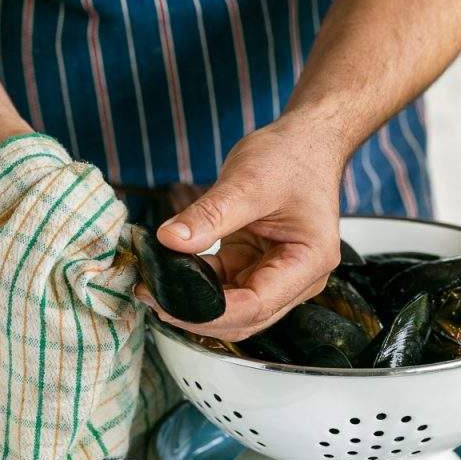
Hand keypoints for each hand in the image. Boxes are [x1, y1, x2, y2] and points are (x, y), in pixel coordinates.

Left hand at [135, 113, 346, 341]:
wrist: (303, 142)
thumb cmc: (292, 158)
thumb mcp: (248, 182)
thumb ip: (209, 215)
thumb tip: (171, 241)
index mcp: (308, 262)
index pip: (256, 306)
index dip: (210, 313)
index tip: (168, 300)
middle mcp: (297, 278)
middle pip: (244, 317)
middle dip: (197, 313)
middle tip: (151, 296)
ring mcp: (275, 275)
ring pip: (230, 308)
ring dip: (193, 302)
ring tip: (154, 285)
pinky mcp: (254, 267)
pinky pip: (222, 287)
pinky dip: (196, 283)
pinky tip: (169, 270)